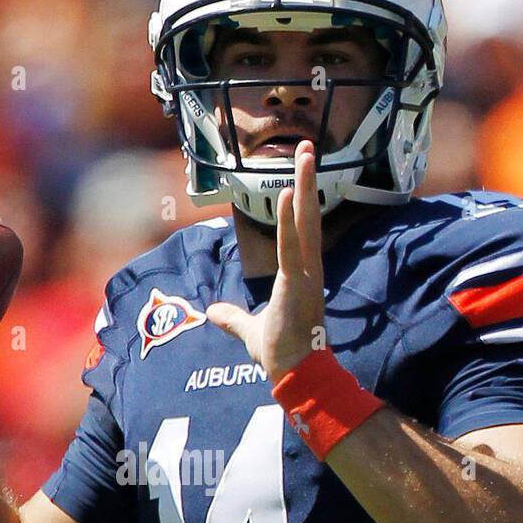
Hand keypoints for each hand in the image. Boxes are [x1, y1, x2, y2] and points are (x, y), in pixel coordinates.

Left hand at [205, 140, 324, 380]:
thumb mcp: (249, 331)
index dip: (301, 201)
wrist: (294, 376)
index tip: (298, 173)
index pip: (302, 229)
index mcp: (301, 274)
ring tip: (306, 154)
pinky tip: (289, 193)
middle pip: (309, 216)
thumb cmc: (280, 353)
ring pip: (307, 223)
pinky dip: (291, 222)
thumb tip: (212, 313)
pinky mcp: (298, 286)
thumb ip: (232, 318)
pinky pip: (293, 248)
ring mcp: (307, 275)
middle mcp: (309, 269)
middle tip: (309, 147)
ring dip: (306, 187)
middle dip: (309, 181)